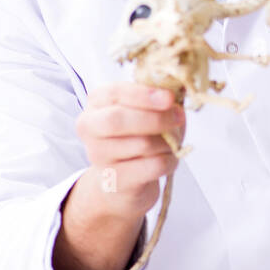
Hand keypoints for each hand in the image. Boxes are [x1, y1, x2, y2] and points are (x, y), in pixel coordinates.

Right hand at [72, 82, 185, 220]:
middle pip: (117, 120)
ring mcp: (98, 156)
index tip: (169, 98)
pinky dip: (170, 160)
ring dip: (167, 142)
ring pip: (142, 144)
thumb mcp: (146, 109)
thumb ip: (157, 97)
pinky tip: (168, 159)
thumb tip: (177, 89)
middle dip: (155, 118)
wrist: (123, 179)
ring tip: (171, 143)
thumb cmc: (137, 135)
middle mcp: (90, 127)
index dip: (144, 95)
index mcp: (97, 102)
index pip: (115, 93)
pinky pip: (153, 166)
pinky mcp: (115, 181)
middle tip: (178, 118)